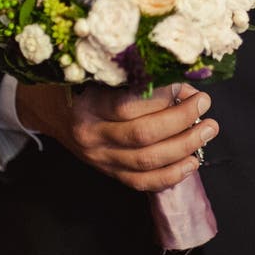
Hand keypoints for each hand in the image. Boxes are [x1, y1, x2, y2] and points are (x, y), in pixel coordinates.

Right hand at [16, 81, 218, 191]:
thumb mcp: (100, 71)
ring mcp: (99, 158)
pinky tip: (192, 162)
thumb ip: (137, 78)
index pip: (130, 105)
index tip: (188, 85)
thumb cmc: (79, 82)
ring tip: (207, 130)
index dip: (165, 97)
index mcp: (88, 105)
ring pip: (146, 161)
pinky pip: (140, 183)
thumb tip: (183, 85)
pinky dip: (170, 175)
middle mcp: (92, 135)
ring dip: (183, 147)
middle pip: (143, 135)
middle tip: (204, 105)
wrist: (47, 108)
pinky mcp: (107, 172)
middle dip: (181, 121)